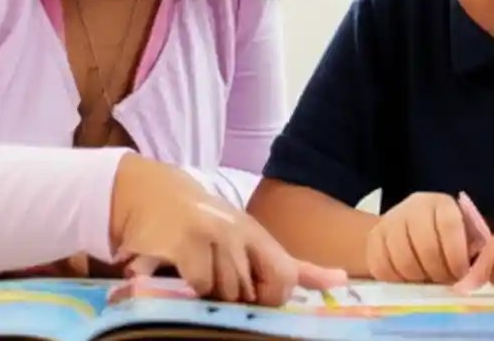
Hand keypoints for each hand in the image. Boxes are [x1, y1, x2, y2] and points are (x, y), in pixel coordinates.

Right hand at [109, 154, 346, 305]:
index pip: (287, 276)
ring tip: (197, 267)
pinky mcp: (189, 242)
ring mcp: (216, 234)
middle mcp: (241, 231)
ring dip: (211, 292)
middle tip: (216, 276)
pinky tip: (181, 267)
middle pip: (255, 292)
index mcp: (257, 234)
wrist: (150, 195)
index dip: (273, 297)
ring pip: (227, 292)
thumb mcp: (248, 241)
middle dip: (237, 296)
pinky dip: (190, 287)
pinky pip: (201, 286)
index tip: (254, 294)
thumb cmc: (202, 225)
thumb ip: (293, 266)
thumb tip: (342, 281)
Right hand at [366, 192, 480, 282]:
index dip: (456, 255)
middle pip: (425, 245)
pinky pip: (382, 266)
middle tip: (443, 282)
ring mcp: (390, 220)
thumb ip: (474, 252)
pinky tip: (406, 279)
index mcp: (441, 204)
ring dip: (417, 278)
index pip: (449, 225)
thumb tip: (476, 275)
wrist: (404, 231)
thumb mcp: (464, 237)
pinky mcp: (373, 237)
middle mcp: (414, 206)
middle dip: (437, 272)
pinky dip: (396, 279)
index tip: (461, 274)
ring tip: (425, 281)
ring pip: (403, 259)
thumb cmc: (444, 240)